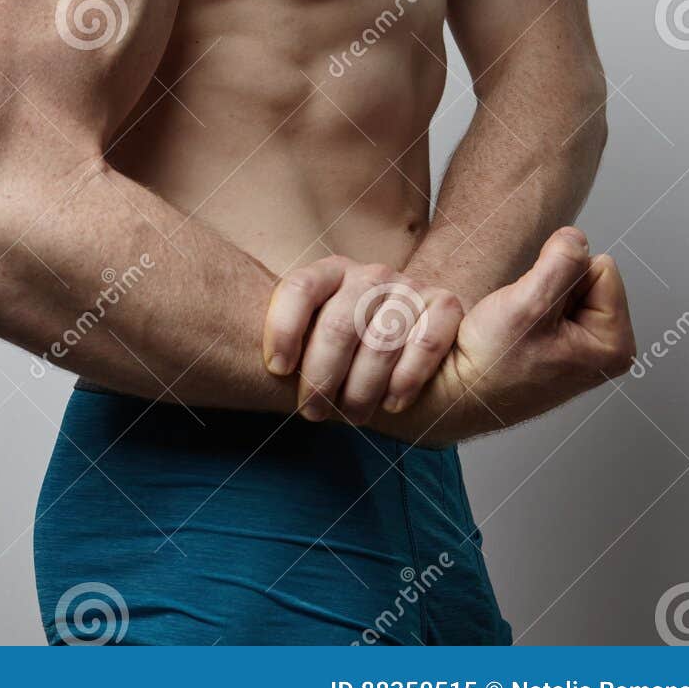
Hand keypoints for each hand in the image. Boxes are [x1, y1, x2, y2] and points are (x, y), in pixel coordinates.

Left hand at [262, 255, 464, 425]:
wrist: (419, 323)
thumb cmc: (355, 339)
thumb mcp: (320, 329)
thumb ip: (296, 339)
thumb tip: (243, 369)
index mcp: (332, 271)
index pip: (299, 289)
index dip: (283, 329)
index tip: (276, 370)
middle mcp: (370, 274)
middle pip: (338, 324)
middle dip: (321, 376)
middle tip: (311, 412)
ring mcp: (409, 287)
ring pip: (380, 342)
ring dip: (361, 389)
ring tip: (350, 416)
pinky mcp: (445, 304)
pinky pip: (424, 344)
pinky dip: (405, 380)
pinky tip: (391, 403)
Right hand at [396, 227, 636, 443]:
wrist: (458, 391)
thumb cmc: (492, 362)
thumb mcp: (530, 303)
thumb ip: (562, 261)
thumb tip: (577, 236)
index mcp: (614, 345)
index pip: (603, 267)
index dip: (563, 273)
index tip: (537, 305)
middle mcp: (607, 348)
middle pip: (588, 274)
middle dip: (552, 283)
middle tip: (525, 317)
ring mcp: (585, 347)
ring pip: (568, 284)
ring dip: (539, 294)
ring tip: (520, 325)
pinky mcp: (564, 343)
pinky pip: (553, 299)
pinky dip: (532, 305)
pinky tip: (519, 330)